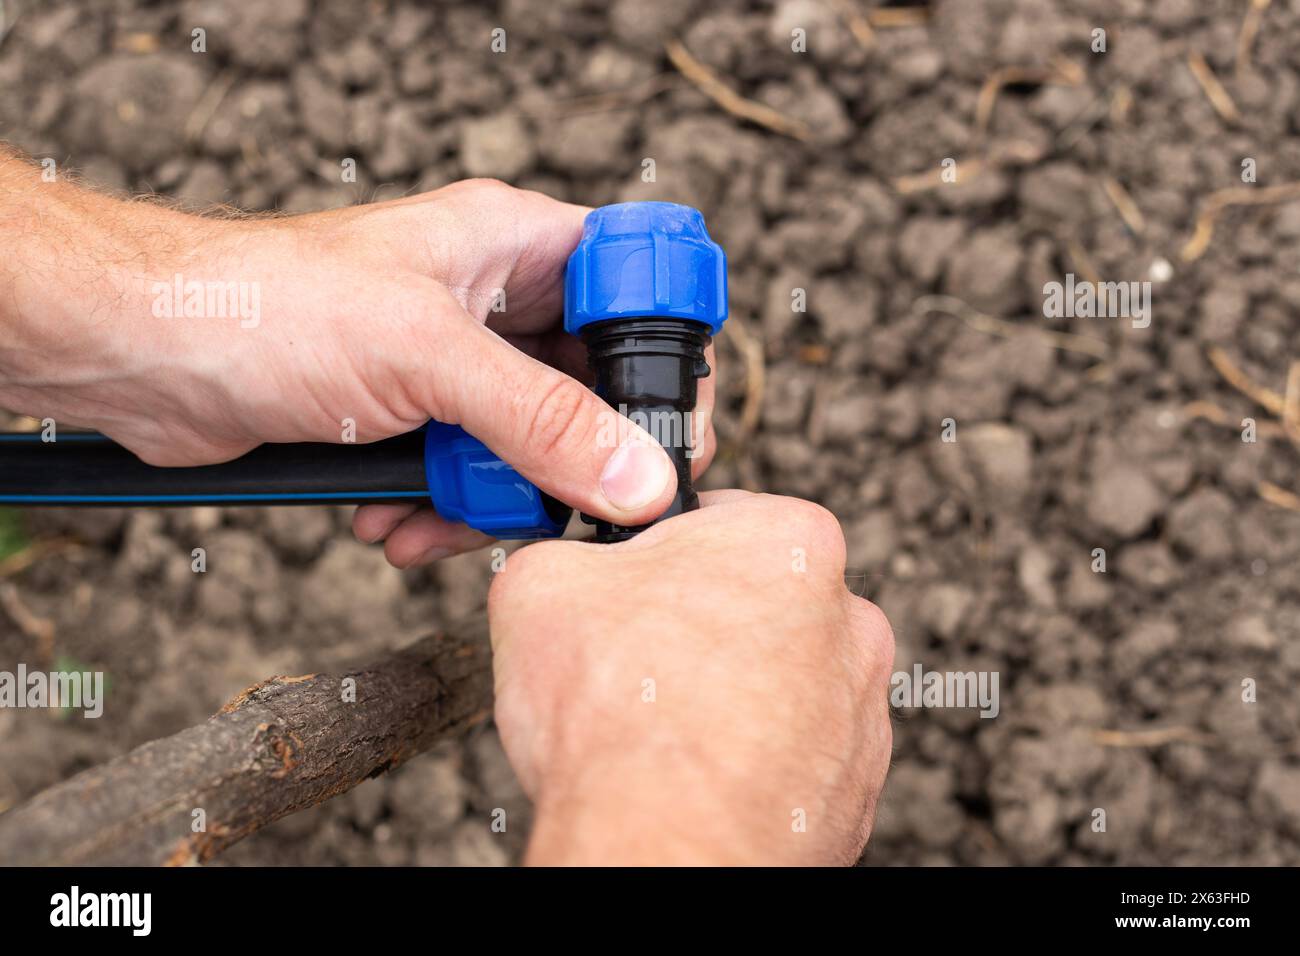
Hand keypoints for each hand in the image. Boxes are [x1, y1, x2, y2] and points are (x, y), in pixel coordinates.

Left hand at [0, 154, 715, 564]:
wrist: (148, 355)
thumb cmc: (271, 306)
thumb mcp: (428, 358)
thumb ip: (542, 422)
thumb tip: (638, 478)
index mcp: (514, 243)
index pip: (636, 285)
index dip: (664, 355)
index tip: (665, 433)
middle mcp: (494, 301)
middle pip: (590, 387)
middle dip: (567, 458)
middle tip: (556, 503)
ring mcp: (453, 364)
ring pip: (527, 448)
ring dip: (489, 501)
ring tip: (436, 522)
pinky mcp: (413, 418)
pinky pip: (466, 478)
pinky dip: (439, 515)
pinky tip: (391, 528)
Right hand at [487, 491, 894, 865]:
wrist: (664, 850)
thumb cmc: (618, 717)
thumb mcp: (540, 584)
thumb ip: (569, 550)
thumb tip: (570, 565)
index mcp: (789, 539)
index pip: (718, 521)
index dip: (660, 555)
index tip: (632, 590)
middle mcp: (848, 616)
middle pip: (757, 600)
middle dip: (704, 623)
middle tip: (641, 662)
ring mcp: (861, 706)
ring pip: (780, 678)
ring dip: (734, 693)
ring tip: (668, 728)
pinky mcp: (857, 785)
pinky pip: (797, 751)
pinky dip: (756, 758)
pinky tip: (702, 773)